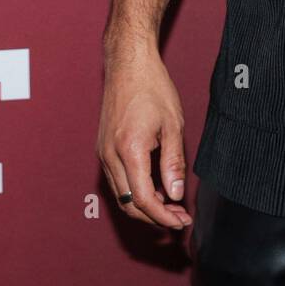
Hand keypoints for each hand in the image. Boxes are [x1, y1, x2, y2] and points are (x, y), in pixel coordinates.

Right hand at [97, 43, 192, 229]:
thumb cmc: (152, 88)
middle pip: (129, 204)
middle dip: (155, 217)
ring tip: (171, 205)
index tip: (182, 221)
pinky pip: (117, 180)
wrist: (128, 64)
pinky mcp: (102, 148)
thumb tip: (176, 194)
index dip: (164, 216)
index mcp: (129, 151)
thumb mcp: (173, 125)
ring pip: (121, 195)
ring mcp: (102, 153)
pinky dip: (135, 191)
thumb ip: (173, 162)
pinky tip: (155, 187)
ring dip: (144, 206)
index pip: (144, 199)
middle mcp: (109, 156)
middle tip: (179, 218)